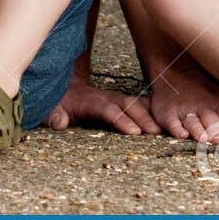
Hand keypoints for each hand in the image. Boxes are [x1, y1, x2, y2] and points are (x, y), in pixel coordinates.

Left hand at [45, 77, 160, 134]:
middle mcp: (105, 98)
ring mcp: (114, 98)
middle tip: (157, 132)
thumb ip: (53, 114)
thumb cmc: (58, 102)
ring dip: (152, 114)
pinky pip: (139, 104)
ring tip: (168, 128)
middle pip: (127, 105)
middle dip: (143, 117)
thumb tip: (59, 122)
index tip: (134, 132)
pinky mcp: (121, 102)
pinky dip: (153, 110)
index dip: (121, 120)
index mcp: (89, 102)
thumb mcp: (50, 107)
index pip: (107, 110)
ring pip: (136, 103)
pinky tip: (167, 120)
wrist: (65, 86)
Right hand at [148, 62, 218, 142]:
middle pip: (211, 120)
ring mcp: (184, 110)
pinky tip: (182, 134)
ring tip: (203, 138)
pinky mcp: (167, 113)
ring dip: (198, 130)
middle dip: (216, 131)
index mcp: (217, 104)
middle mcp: (201, 107)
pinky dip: (176, 128)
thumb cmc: (204, 92)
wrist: (176, 72)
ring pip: (192, 121)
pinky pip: (171, 121)